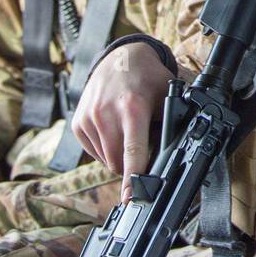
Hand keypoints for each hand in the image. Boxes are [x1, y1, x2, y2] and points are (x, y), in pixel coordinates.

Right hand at [71, 42, 174, 201]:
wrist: (120, 58)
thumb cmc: (148, 79)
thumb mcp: (168, 96)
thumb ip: (171, 123)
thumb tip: (178, 154)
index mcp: (132, 108)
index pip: (132, 151)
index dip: (133, 178)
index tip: (131, 197)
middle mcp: (105, 114)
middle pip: (117, 163)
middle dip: (131, 165)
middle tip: (143, 146)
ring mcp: (88, 119)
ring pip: (105, 159)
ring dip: (118, 157)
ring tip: (129, 132)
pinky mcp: (77, 124)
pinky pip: (94, 152)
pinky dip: (106, 149)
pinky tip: (114, 129)